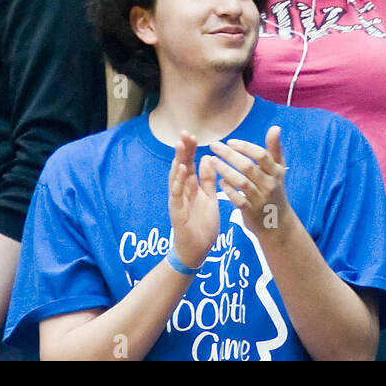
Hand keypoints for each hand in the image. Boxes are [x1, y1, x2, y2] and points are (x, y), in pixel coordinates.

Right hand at [167, 132, 220, 268]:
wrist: (197, 251)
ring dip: (178, 163)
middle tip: (184, 134)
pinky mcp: (177, 213)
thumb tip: (208, 158)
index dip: (190, 150)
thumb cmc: (202, 225)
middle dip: (182, 151)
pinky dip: (178, 184)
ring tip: (180, 147)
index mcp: (192, 188)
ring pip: (176, 179)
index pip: (190, 164)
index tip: (192, 135)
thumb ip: (208, 180)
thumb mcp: (209, 198)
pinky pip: (176, 197)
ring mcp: (178, 202)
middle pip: (181, 168)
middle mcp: (182, 192)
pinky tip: (181, 173)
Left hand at [209, 127, 291, 237]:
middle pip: (248, 167)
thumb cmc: (275, 189)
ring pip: (241, 182)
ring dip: (225, 170)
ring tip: (211, 161)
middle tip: (214, 146)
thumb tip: (275, 127)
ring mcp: (260, 198)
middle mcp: (269, 184)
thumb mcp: (279, 169)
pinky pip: (238, 200)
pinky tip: (219, 182)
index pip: (261, 155)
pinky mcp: (251, 211)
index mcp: (275, 171)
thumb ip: (275, 149)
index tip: (230, 141)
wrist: (278, 222)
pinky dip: (228, 191)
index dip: (245, 147)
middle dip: (229, 155)